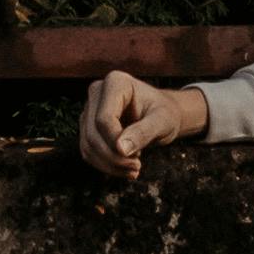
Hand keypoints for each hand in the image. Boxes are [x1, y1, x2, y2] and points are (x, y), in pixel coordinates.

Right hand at [79, 70, 207, 182]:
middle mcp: (97, 92)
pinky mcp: (87, 126)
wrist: (162, 114)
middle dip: (113, 157)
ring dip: (109, 164)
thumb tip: (121, 149)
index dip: (116, 142)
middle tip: (137, 168)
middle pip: (93, 133)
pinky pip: (88, 151)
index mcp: (116, 82)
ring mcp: (89, 109)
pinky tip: (124, 169)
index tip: (136, 158)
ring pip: (87, 145)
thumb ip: (144, 132)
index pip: (104, 118)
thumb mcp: (162, 121)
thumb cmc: (165, 113)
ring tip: (133, 170)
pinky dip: (104, 165)